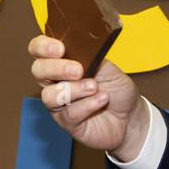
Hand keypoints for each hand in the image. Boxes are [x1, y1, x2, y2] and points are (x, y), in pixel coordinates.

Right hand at [28, 35, 147, 158]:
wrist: (130, 116)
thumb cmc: (116, 89)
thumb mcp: (107, 66)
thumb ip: (90, 56)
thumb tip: (79, 47)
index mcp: (61, 62)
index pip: (38, 49)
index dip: (43, 46)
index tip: (59, 49)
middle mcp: (54, 82)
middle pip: (38, 70)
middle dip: (57, 68)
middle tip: (78, 70)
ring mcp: (58, 103)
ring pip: (50, 95)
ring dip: (74, 89)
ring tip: (94, 87)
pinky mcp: (67, 122)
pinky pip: (69, 113)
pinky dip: (87, 105)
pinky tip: (101, 100)